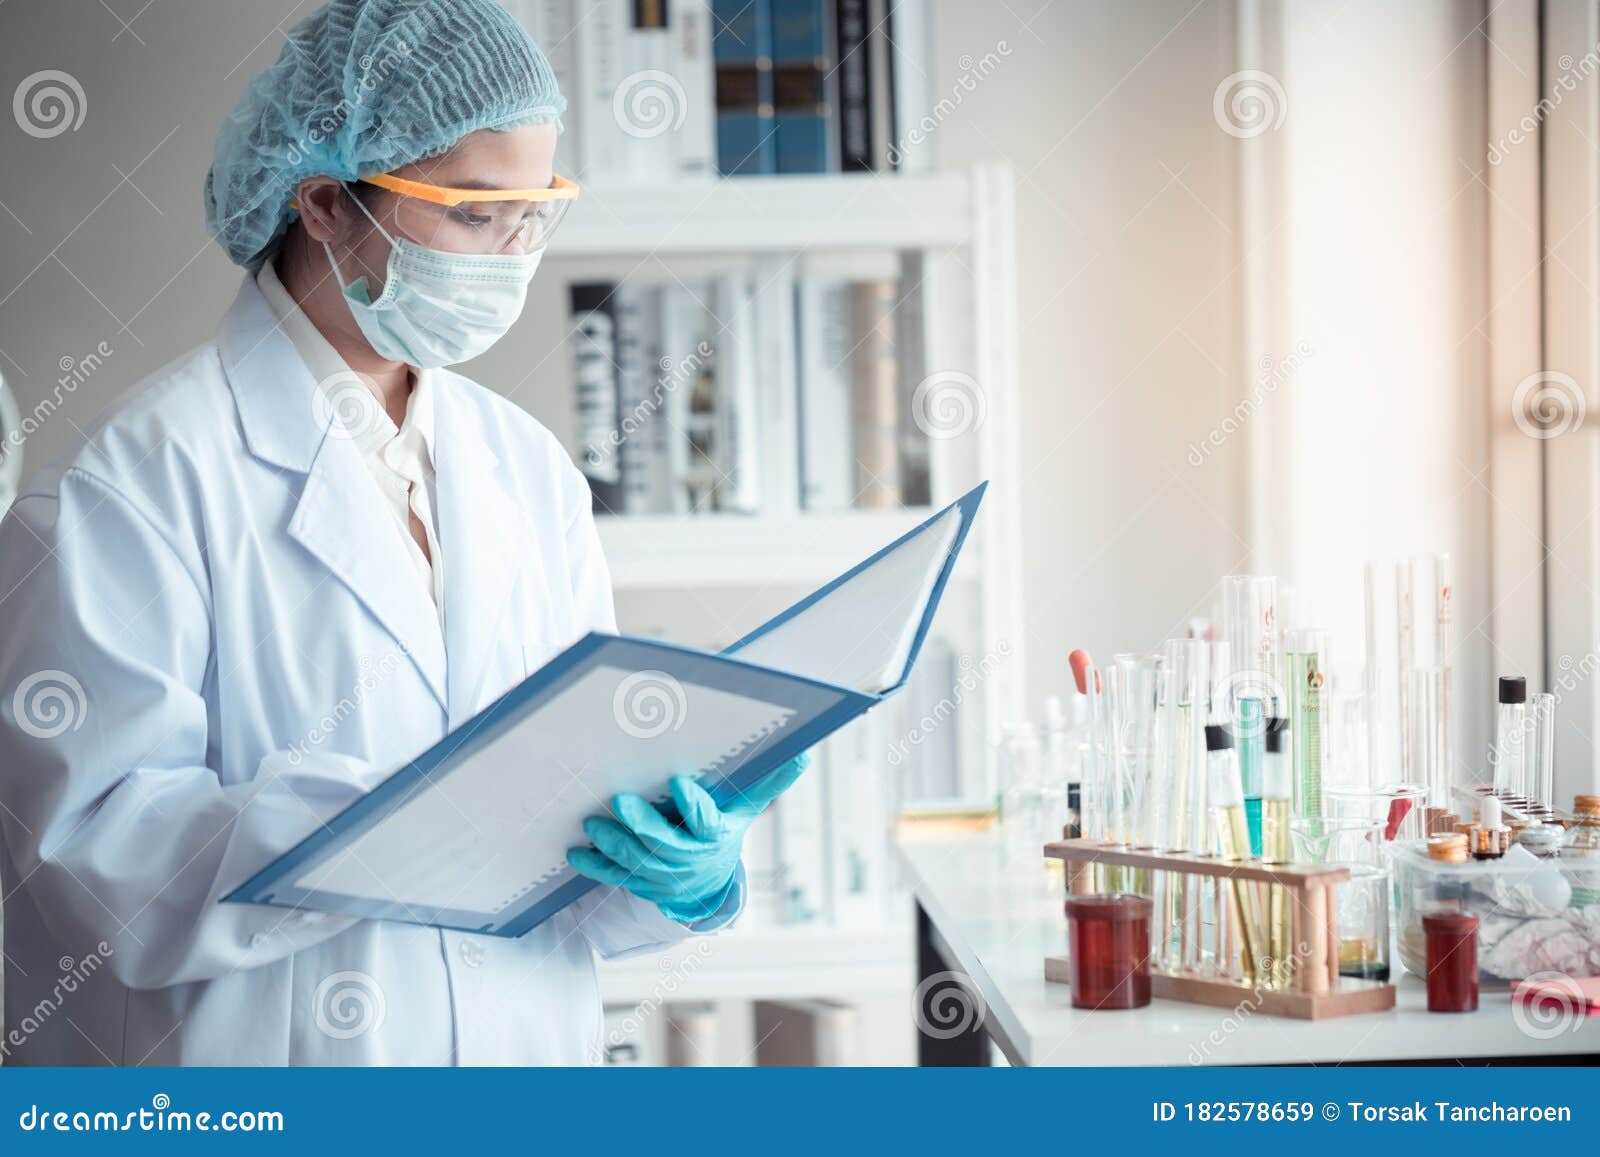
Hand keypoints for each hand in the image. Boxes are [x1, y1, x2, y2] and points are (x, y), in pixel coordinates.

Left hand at [566, 753, 809, 923]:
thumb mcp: (744, 808)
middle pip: (665, 844)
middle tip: (620, 802)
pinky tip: (577, 852)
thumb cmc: (723, 831)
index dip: (694, 805)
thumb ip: (767, 783)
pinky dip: (596, 868)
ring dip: (614, 844)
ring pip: (638, 862)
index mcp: (714, 836)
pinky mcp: (642, 885)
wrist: (709, 883)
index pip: (707, 821)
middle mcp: (689, 859)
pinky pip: (616, 878)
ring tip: (593, 822)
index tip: (679, 782)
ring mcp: (663, 876)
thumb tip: (803, 755)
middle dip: (642, 825)